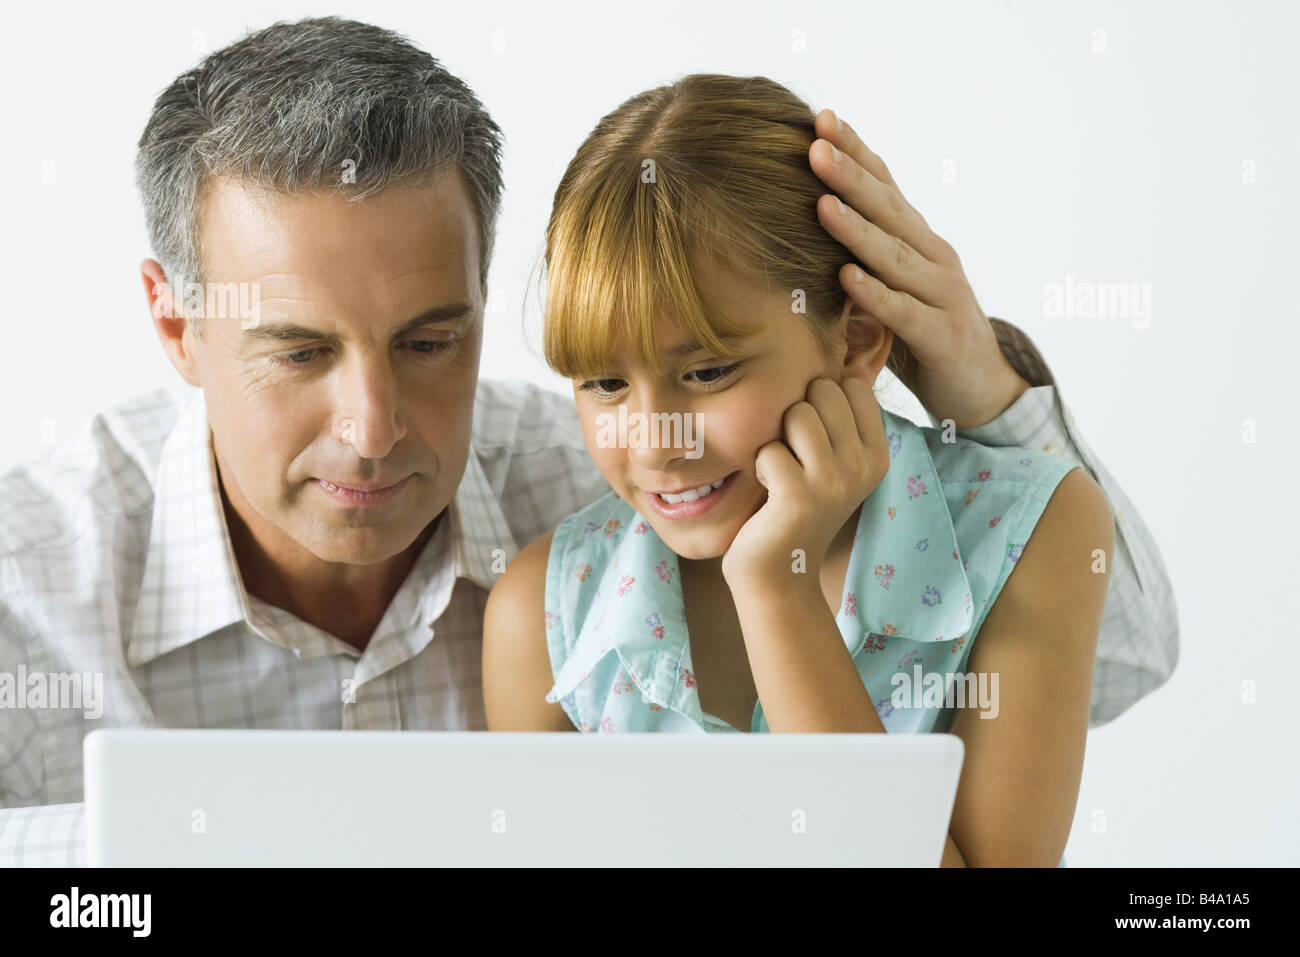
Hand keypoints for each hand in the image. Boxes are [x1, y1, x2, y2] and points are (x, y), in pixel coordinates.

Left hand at [721, 377, 887, 590]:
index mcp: (877, 452)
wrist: (778, 572)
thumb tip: (836, 354)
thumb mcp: (830, 460)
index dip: (819, 401)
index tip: (814, 442)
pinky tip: (770, 496)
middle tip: (795, 459)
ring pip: (797, 414)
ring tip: (783, 475)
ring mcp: (835, 482)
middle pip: (822, 391)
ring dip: (777, 441)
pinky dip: (760, 468)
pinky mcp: (800, 498)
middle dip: (796, 417)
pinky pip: (769, 449)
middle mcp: (864, 465)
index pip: (851, 384)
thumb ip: (837, 416)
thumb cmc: (795, 506)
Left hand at [808, 108, 1030, 429]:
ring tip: (821, 202)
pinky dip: (874, 293)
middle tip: (815, 143)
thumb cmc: (925, 339)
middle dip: (850, 175)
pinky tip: (846, 275)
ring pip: (894, 255)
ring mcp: (943, 295)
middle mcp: (934, 259)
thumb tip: (807, 230)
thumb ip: (863, 259)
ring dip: (856, 228)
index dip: (857, 152)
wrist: (982, 392)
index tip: (821, 120)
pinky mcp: (942, 336)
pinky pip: (902, 311)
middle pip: (888, 210)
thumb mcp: (892, 290)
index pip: (886, 188)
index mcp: (919, 242)